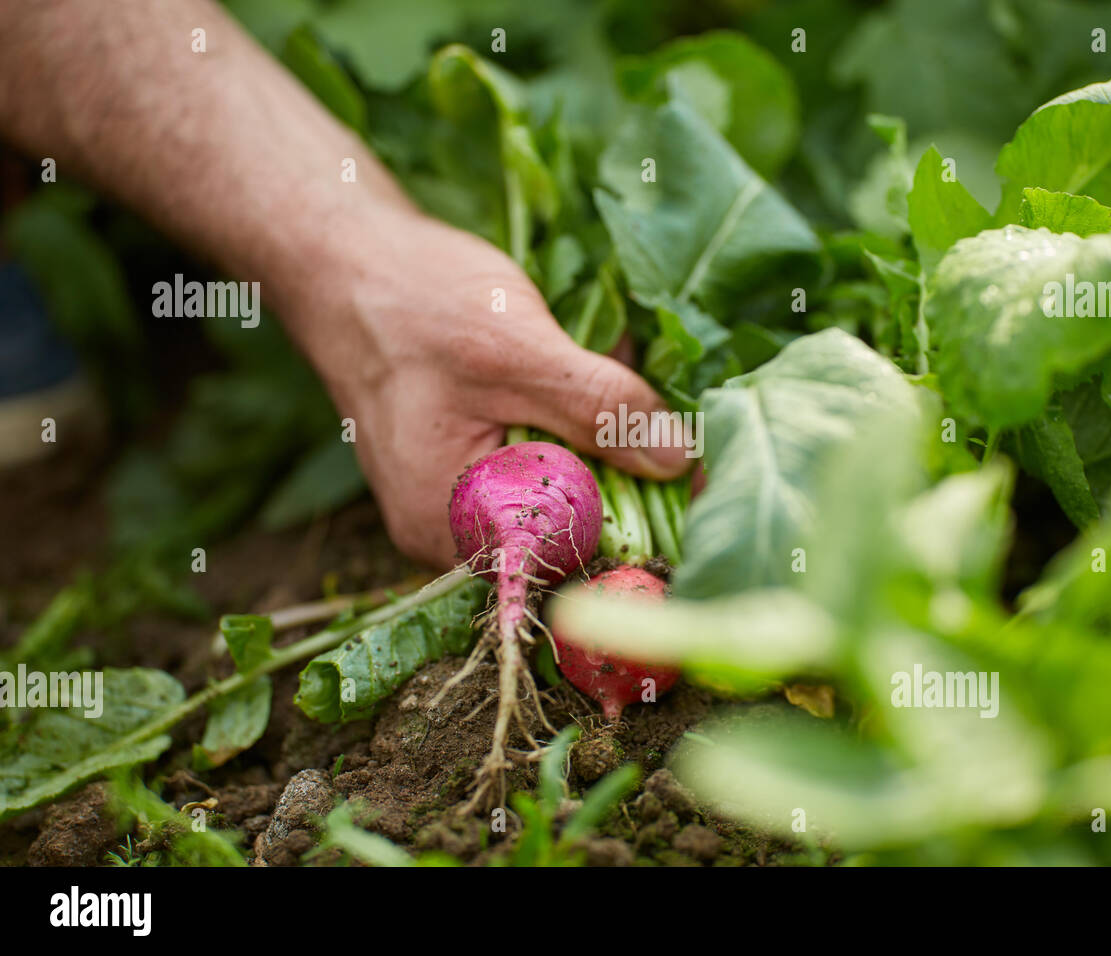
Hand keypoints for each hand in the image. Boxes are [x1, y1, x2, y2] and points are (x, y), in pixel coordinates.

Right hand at [283, 203, 689, 567]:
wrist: (343, 261)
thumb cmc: (411, 302)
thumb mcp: (516, 349)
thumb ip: (599, 408)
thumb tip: (681, 460)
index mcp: (451, 526)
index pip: (571, 556)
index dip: (643, 519)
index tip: (696, 472)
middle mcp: (451, 531)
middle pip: (571, 526)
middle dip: (623, 463)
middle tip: (656, 401)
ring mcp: (458, 498)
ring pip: (563, 485)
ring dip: (600, 429)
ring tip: (612, 358)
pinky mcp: (469, 461)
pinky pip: (538, 456)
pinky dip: (569, 414)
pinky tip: (578, 358)